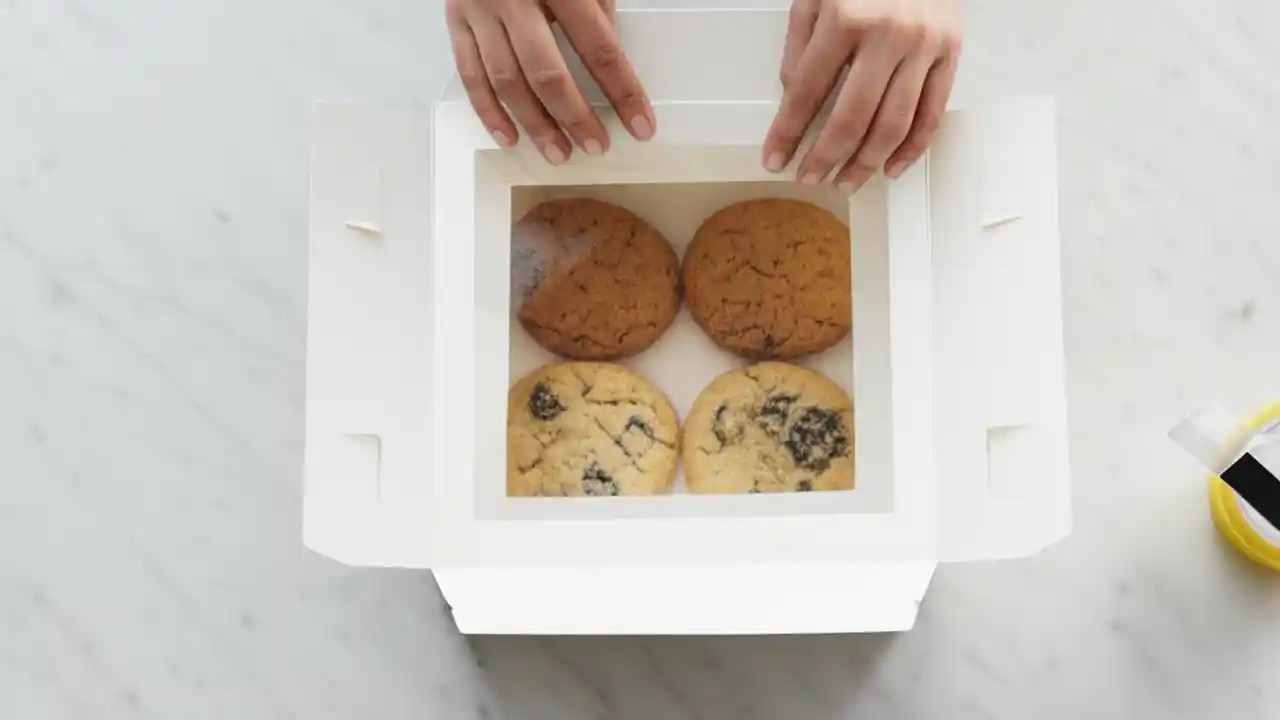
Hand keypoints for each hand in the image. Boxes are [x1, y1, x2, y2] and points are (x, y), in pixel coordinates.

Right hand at [446, 0, 655, 164]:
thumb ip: (597, 4)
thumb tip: (609, 53)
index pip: (599, 48)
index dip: (623, 91)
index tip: (641, 124)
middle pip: (547, 74)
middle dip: (576, 118)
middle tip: (596, 146)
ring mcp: (480, 10)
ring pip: (507, 82)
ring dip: (535, 125)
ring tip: (558, 152)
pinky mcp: (456, 18)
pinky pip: (470, 74)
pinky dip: (489, 111)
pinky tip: (509, 135)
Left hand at [764, 0, 961, 192]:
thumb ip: (799, 44)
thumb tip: (792, 99)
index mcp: (845, 18)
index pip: (806, 93)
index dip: (787, 133)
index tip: (775, 160)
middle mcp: (887, 35)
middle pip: (851, 118)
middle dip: (825, 157)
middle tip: (809, 178)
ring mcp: (923, 47)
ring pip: (893, 125)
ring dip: (866, 163)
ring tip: (845, 181)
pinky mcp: (950, 53)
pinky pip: (931, 114)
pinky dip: (911, 149)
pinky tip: (890, 168)